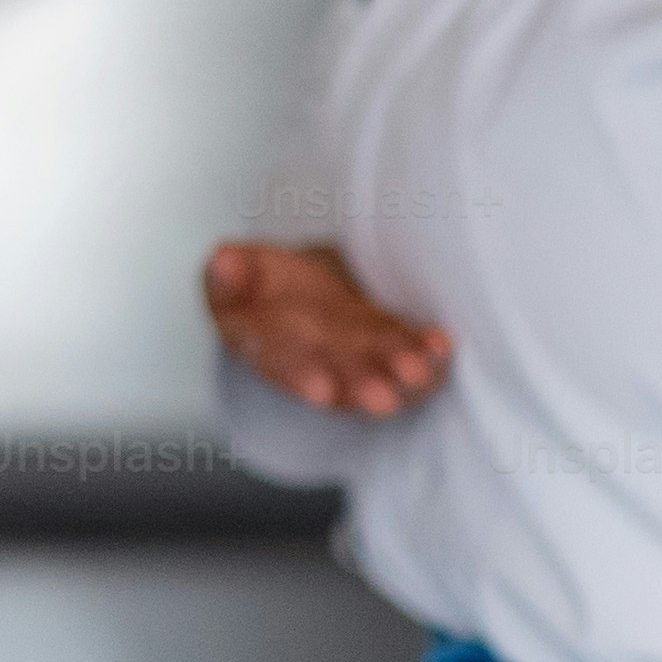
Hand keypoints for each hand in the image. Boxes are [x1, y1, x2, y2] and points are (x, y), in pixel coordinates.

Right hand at [206, 241, 449, 414]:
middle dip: (360, 386)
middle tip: (383, 399)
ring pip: (379, 366)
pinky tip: (439, 345)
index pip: (283, 363)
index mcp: (270, 349)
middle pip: (339, 375)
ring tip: (419, 372)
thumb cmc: (258, 288)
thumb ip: (228, 276)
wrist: (293, 296)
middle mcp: (318, 360)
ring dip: (400, 370)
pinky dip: (427, 351)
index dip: (301, 376)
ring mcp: (357, 353)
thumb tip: (223, 262)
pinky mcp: (387, 339)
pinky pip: (408, 347)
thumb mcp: (233, 279)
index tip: (321, 391)